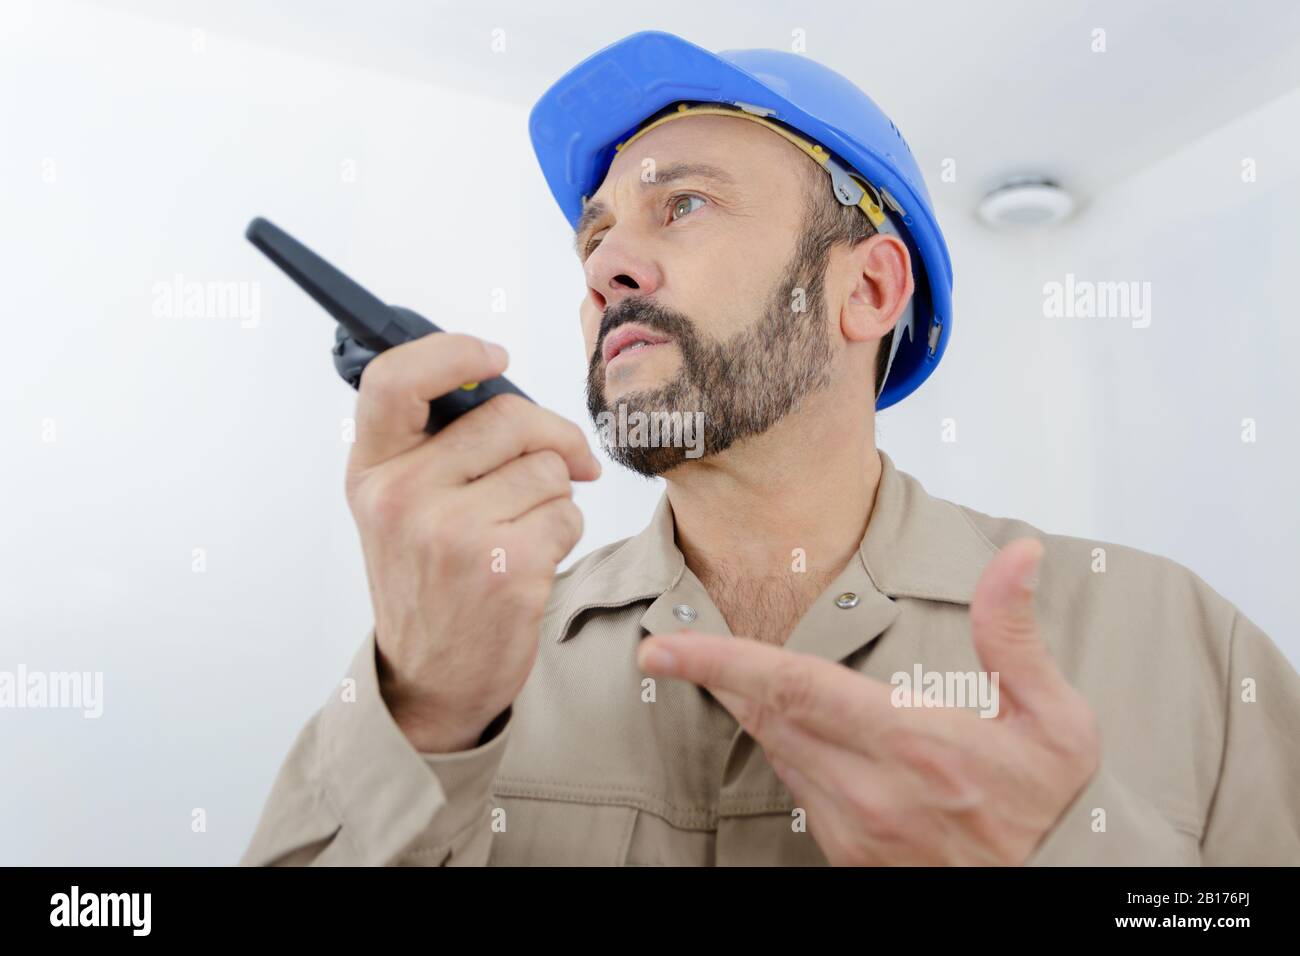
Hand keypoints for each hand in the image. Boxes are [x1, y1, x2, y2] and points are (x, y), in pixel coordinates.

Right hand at [346, 333, 600, 752]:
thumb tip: (502, 378)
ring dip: (555, 494)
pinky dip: (564, 532)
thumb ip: (435, 441)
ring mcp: (454, 535)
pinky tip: (532, 561)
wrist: (430, 679)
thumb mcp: (400, 505)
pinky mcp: (506, 571)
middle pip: (508, 417)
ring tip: (521, 529)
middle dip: (552, 436)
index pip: (395, 380)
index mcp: (372, 470)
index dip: (452, 350)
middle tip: (569, 457)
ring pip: (548, 468)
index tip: (496, 356)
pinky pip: (568, 515)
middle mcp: (403, 497)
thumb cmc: (427, 578)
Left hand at [636, 538, 1098, 864]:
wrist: (1058, 889)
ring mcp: (854, 827)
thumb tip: (1017, 555)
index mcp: (914, 745)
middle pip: (766, 714)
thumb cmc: (1049, 805)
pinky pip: (796, 784)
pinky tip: (800, 726)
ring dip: (751, 707)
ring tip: (735, 672)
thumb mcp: (1056, 720)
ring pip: (775, 749)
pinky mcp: (848, 851)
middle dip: (717, 675)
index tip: (666, 647)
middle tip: (674, 647)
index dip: (721, 661)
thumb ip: (1014, 635)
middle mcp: (871, 790)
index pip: (795, 687)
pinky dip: (786, 746)